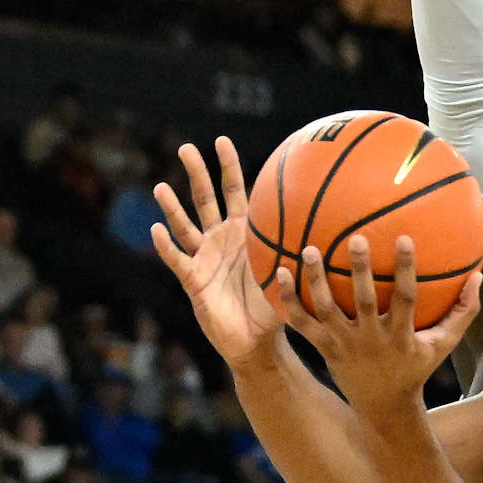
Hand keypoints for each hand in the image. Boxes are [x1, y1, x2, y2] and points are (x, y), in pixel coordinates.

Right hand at [149, 139, 288, 366]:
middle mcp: (220, 239)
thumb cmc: (275, 308)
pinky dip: (166, 246)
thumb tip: (326, 235)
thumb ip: (302, 255)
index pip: (234, 191)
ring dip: (173, 207)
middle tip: (185, 148)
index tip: (221, 140)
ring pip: (185, 226)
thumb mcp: (291, 276)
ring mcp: (204, 258)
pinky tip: (156, 230)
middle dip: (195, 173)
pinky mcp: (193, 280)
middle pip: (204, 199)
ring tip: (161, 187)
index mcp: (244, 232)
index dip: (228, 166)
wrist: (256, 342)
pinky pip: (177, 260)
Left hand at [274, 230, 481, 410]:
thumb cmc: (415, 367)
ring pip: (326, 310)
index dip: (406, 270)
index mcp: (400, 336)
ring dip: (316, 280)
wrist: (383, 406)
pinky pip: (302, 323)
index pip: (405, 299)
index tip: (404, 238)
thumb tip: (479, 275)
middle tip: (354, 238)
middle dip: (359, 271)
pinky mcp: (324, 347)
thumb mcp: (442, 344)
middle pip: (363, 302)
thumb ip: (462, 312)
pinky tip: (278, 273)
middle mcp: (370, 339)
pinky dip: (289, 301)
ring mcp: (343, 343)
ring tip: (308, 249)